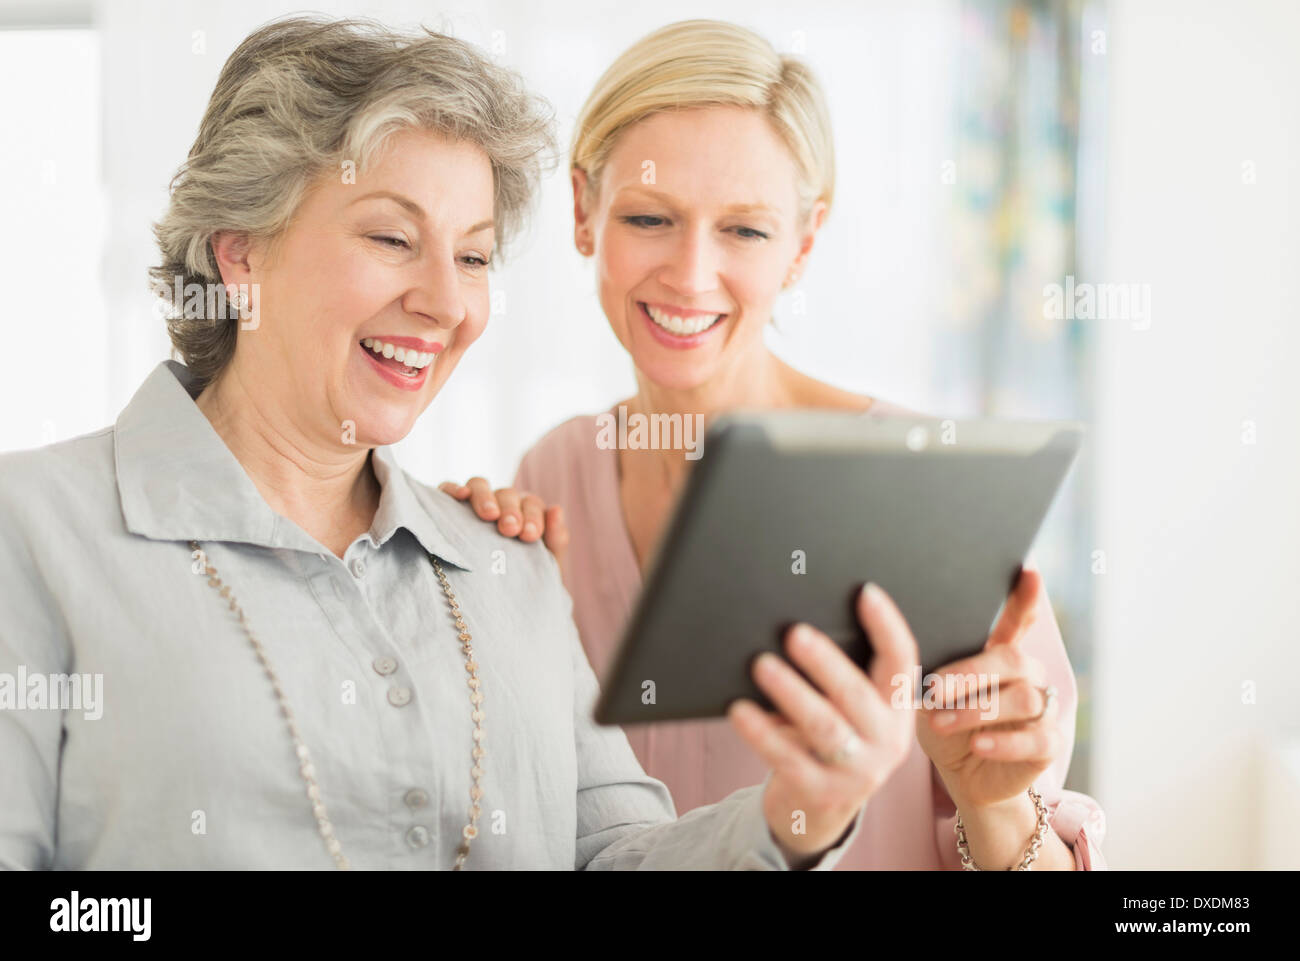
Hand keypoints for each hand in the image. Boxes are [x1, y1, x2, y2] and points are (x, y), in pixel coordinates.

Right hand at [439, 478, 568, 568]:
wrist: (496, 598)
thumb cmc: (522, 577)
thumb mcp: (544, 563)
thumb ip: (555, 539)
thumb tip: (557, 510)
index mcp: (526, 512)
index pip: (531, 504)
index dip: (532, 516)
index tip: (529, 536)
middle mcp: (501, 503)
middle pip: (506, 494)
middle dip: (510, 509)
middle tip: (510, 528)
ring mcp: (474, 502)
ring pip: (479, 485)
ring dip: (485, 497)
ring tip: (489, 515)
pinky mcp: (448, 506)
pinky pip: (448, 489)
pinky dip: (453, 488)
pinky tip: (461, 495)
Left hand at [727, 582, 918, 866]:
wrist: (817, 809)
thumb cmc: (828, 738)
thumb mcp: (850, 710)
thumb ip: (841, 675)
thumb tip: (799, 626)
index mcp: (898, 710)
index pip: (902, 662)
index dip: (887, 625)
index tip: (865, 591)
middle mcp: (887, 741)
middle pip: (857, 694)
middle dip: (825, 662)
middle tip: (795, 633)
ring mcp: (857, 772)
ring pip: (823, 726)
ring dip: (791, 692)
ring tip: (761, 665)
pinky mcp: (820, 793)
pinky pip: (787, 758)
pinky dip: (762, 732)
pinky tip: (740, 710)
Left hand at [915, 566, 1061, 810]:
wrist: (963, 775)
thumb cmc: (944, 723)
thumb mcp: (926, 692)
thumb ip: (923, 662)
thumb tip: (884, 628)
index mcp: (998, 653)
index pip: (1016, 618)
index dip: (1024, 597)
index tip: (1027, 570)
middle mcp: (1027, 674)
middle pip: (1010, 659)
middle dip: (968, 673)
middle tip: (931, 688)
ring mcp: (1042, 708)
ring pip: (1023, 698)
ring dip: (977, 709)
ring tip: (939, 722)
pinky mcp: (1047, 744)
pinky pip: (1037, 738)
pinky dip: (1006, 742)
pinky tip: (980, 745)